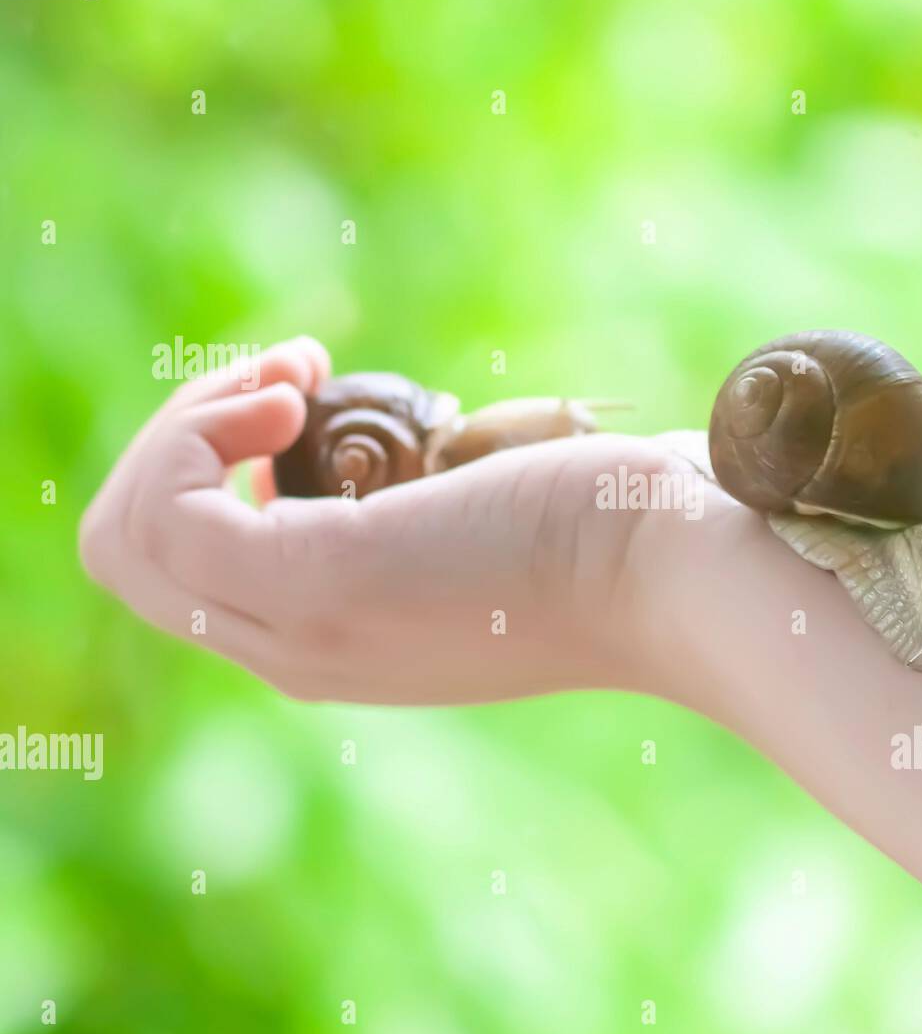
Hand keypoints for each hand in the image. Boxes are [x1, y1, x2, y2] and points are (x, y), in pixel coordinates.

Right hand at [77, 337, 700, 703]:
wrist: (681, 570)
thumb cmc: (611, 529)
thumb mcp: (483, 518)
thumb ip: (415, 505)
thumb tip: (383, 444)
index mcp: (336, 640)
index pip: (189, 573)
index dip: (212, 470)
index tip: (298, 399)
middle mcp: (303, 652)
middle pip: (136, 557)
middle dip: (177, 440)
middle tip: (283, 381)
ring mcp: (304, 625)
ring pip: (129, 537)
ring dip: (179, 428)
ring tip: (282, 381)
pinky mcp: (324, 579)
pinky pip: (167, 510)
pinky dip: (201, 426)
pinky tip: (293, 387)